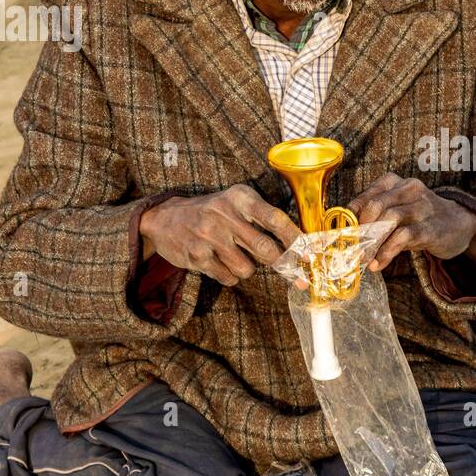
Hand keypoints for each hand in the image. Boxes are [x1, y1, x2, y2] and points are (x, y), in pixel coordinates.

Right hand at [139, 185, 300, 286]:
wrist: (165, 219)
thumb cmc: (213, 212)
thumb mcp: (236, 203)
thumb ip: (264, 219)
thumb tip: (300, 247)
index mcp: (240, 198)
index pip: (275, 218)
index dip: (295, 239)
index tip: (309, 255)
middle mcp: (224, 214)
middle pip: (265, 249)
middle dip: (280, 263)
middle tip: (286, 268)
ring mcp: (209, 236)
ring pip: (247, 268)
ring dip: (248, 268)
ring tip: (236, 256)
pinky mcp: (197, 256)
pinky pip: (228, 278)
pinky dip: (230, 276)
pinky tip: (220, 262)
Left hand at [349, 173, 475, 274]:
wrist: (459, 224)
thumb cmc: (420, 218)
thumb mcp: (397, 211)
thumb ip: (375, 217)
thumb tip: (346, 233)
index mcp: (396, 182)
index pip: (367, 195)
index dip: (351, 216)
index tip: (341, 234)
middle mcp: (410, 189)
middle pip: (376, 205)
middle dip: (360, 229)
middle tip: (351, 248)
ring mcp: (422, 207)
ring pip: (389, 219)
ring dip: (372, 242)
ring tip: (362, 258)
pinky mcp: (430, 227)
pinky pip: (403, 237)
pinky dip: (387, 252)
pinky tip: (378, 264)